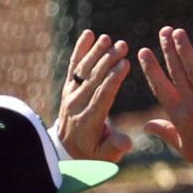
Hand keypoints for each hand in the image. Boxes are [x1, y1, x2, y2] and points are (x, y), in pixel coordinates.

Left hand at [55, 30, 132, 161]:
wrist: (66, 149)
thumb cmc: (93, 153)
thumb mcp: (105, 157)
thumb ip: (115, 148)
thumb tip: (127, 142)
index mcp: (89, 121)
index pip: (102, 96)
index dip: (113, 79)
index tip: (124, 63)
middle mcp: (77, 105)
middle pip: (93, 79)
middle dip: (107, 61)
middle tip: (122, 45)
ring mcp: (70, 95)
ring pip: (83, 70)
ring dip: (96, 52)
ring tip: (108, 39)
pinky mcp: (68, 87)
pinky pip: (72, 66)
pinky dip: (79, 50)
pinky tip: (88, 35)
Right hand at [137, 27, 192, 170]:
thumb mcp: (184, 147)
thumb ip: (165, 132)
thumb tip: (145, 126)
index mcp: (179, 116)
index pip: (161, 87)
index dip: (151, 68)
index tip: (144, 51)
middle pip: (177, 73)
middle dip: (168, 50)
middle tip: (164, 31)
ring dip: (185, 49)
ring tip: (178, 32)